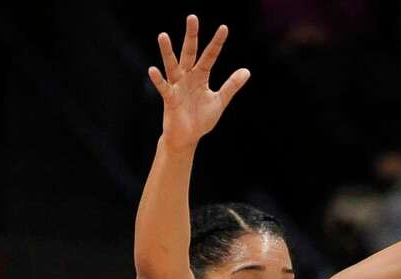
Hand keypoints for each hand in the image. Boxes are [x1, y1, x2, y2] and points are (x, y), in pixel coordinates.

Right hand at [148, 15, 249, 149]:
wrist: (187, 138)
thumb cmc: (200, 119)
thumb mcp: (219, 101)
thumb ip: (231, 86)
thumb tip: (247, 71)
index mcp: (201, 76)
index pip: (210, 56)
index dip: (217, 43)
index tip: (224, 28)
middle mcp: (187, 77)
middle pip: (190, 53)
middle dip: (191, 36)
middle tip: (192, 18)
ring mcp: (177, 86)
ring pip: (172, 65)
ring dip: (167, 52)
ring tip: (162, 35)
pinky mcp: (170, 99)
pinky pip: (163, 87)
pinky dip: (158, 80)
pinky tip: (153, 70)